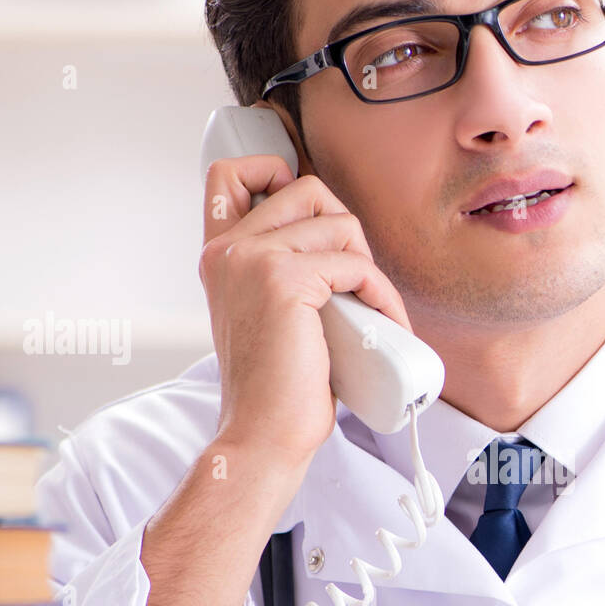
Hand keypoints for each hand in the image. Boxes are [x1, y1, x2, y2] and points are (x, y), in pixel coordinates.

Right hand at [198, 155, 412, 474]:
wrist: (264, 434)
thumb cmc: (277, 386)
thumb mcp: (269, 314)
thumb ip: (281, 271)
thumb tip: (335, 240)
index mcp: (219, 255)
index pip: (232, 173)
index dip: (277, 171)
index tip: (315, 217)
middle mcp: (228, 249)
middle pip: (306, 188)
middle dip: (346, 229)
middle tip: (356, 281)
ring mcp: (253, 259)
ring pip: (339, 223)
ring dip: (370, 267)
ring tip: (373, 310)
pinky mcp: (285, 279)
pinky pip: (356, 265)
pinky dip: (382, 295)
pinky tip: (386, 325)